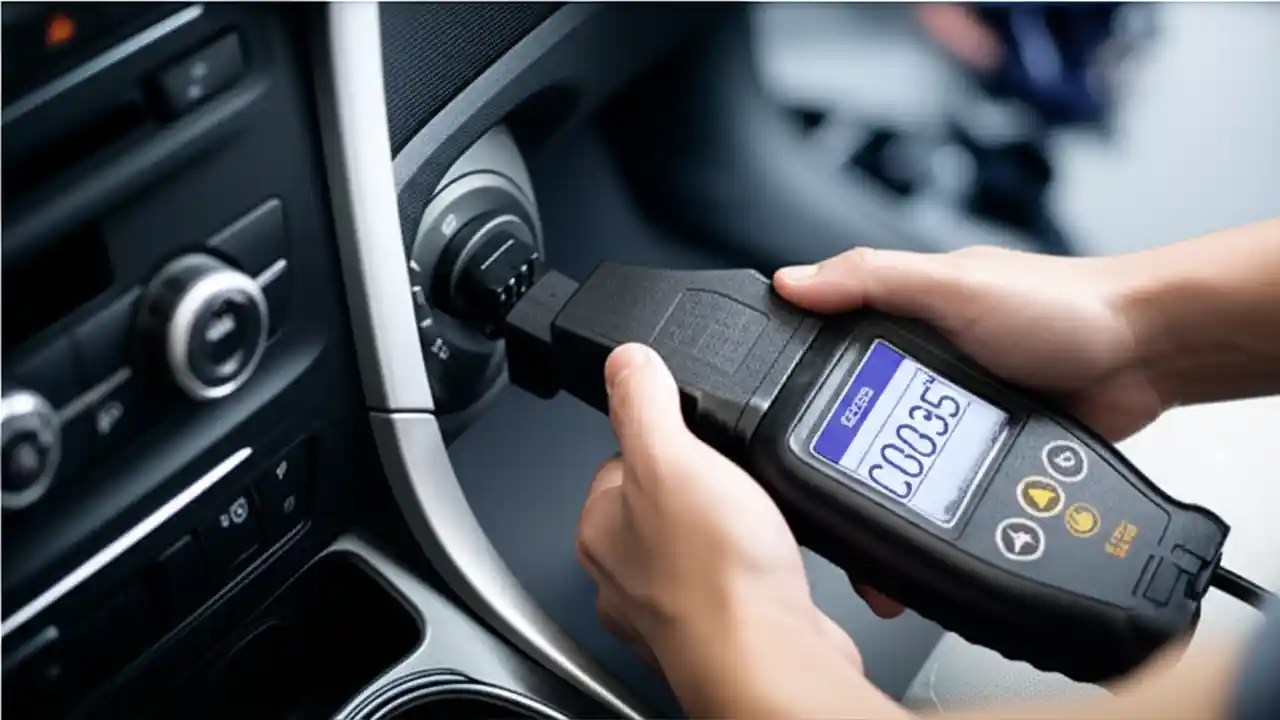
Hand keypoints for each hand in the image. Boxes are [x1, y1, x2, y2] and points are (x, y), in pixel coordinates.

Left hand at [577, 344, 864, 714]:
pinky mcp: (723, 627)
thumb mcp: (673, 456)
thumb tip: (624, 360)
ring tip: (756, 519)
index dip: (659, 439)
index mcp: (599, 529)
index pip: (615, 460)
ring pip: (701, 543)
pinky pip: (738, 579)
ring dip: (732, 528)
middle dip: (702, 487)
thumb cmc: (714, 576)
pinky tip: (774, 558)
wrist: (772, 657)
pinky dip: (757, 567)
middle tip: (733, 479)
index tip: (689, 435)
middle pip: (663, 501)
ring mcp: (673, 606)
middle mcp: (626, 575)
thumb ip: (643, 401)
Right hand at [775, 245, 1167, 618]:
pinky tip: (915, 538)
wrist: (1146, 356)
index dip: (791, 395)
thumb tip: (791, 283)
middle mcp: (918, 371)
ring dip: (881, 505)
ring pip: (894, 470)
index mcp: (898, 323)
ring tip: (867, 548)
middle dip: (837, 473)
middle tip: (823, 513)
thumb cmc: (1062, 304)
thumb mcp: (954, 283)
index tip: (770, 439)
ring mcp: (949, 417)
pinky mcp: (980, 453)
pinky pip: (940, 488)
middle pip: (851, 429)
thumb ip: (872, 281)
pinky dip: (927, 511)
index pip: (821, 358)